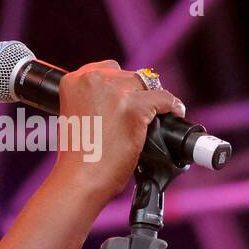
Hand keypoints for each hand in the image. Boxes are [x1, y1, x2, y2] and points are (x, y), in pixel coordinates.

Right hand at [48, 60, 184, 203]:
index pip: (108, 69)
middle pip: (129, 75)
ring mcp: (114, 92)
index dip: (121, 84)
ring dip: (152, 100)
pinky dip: (172, 106)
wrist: (79, 179)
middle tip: (139, 113)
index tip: (128, 96)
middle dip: (136, 93)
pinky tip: (175, 113)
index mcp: (74, 80)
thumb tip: (119, 100)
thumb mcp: (76, 116)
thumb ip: (94, 100)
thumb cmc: (77, 157)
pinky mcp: (134, 107)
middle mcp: (93, 79)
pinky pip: (163, 98)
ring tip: (156, 115)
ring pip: (146, 85)